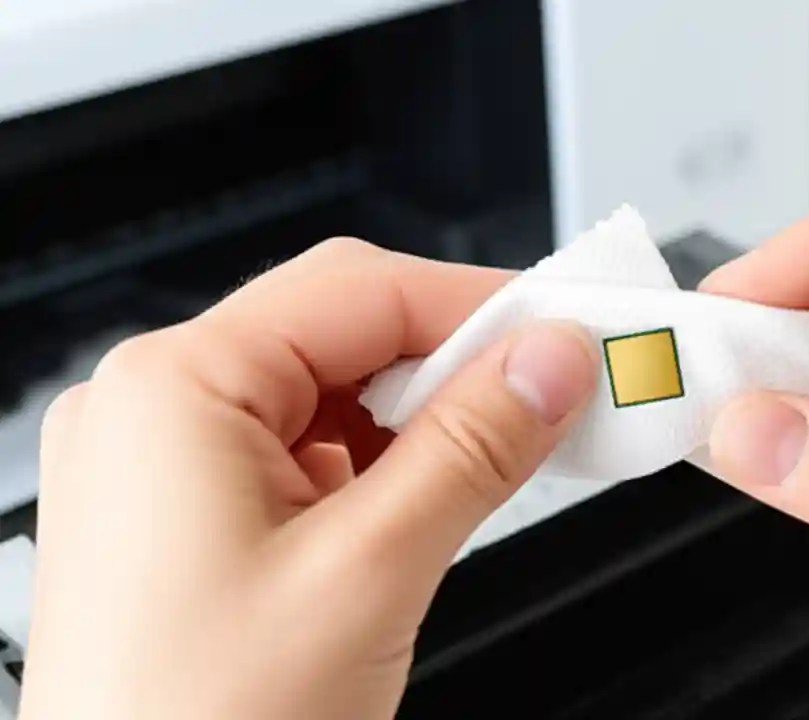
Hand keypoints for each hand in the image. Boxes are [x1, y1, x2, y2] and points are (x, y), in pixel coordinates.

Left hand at [19, 239, 597, 719]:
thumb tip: (552, 361)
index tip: (573, 335)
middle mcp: (154, 410)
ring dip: (424, 421)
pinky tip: (431, 501)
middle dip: (457, 365)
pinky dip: (382, 467)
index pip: (364, 291)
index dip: (485, 307)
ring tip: (499, 463)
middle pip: (346, 332)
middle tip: (557, 396)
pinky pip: (306, 451)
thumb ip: (474, 448)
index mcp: (173, 389)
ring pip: (332, 393)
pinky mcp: (186, 516)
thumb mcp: (369, 575)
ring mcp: (164, 464)